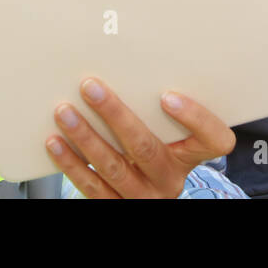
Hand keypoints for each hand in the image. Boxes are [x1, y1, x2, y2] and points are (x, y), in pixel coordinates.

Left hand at [44, 78, 234, 198]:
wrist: (143, 192)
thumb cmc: (154, 145)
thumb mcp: (165, 131)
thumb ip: (155, 107)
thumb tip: (121, 61)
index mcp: (191, 155)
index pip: (213, 140)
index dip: (194, 118)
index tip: (167, 95)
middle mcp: (169, 179)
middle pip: (145, 147)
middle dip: (115, 115)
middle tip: (90, 87)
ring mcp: (143, 196)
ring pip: (113, 167)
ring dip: (85, 136)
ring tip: (64, 111)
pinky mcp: (116, 207)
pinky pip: (92, 187)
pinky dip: (71, 162)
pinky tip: (55, 142)